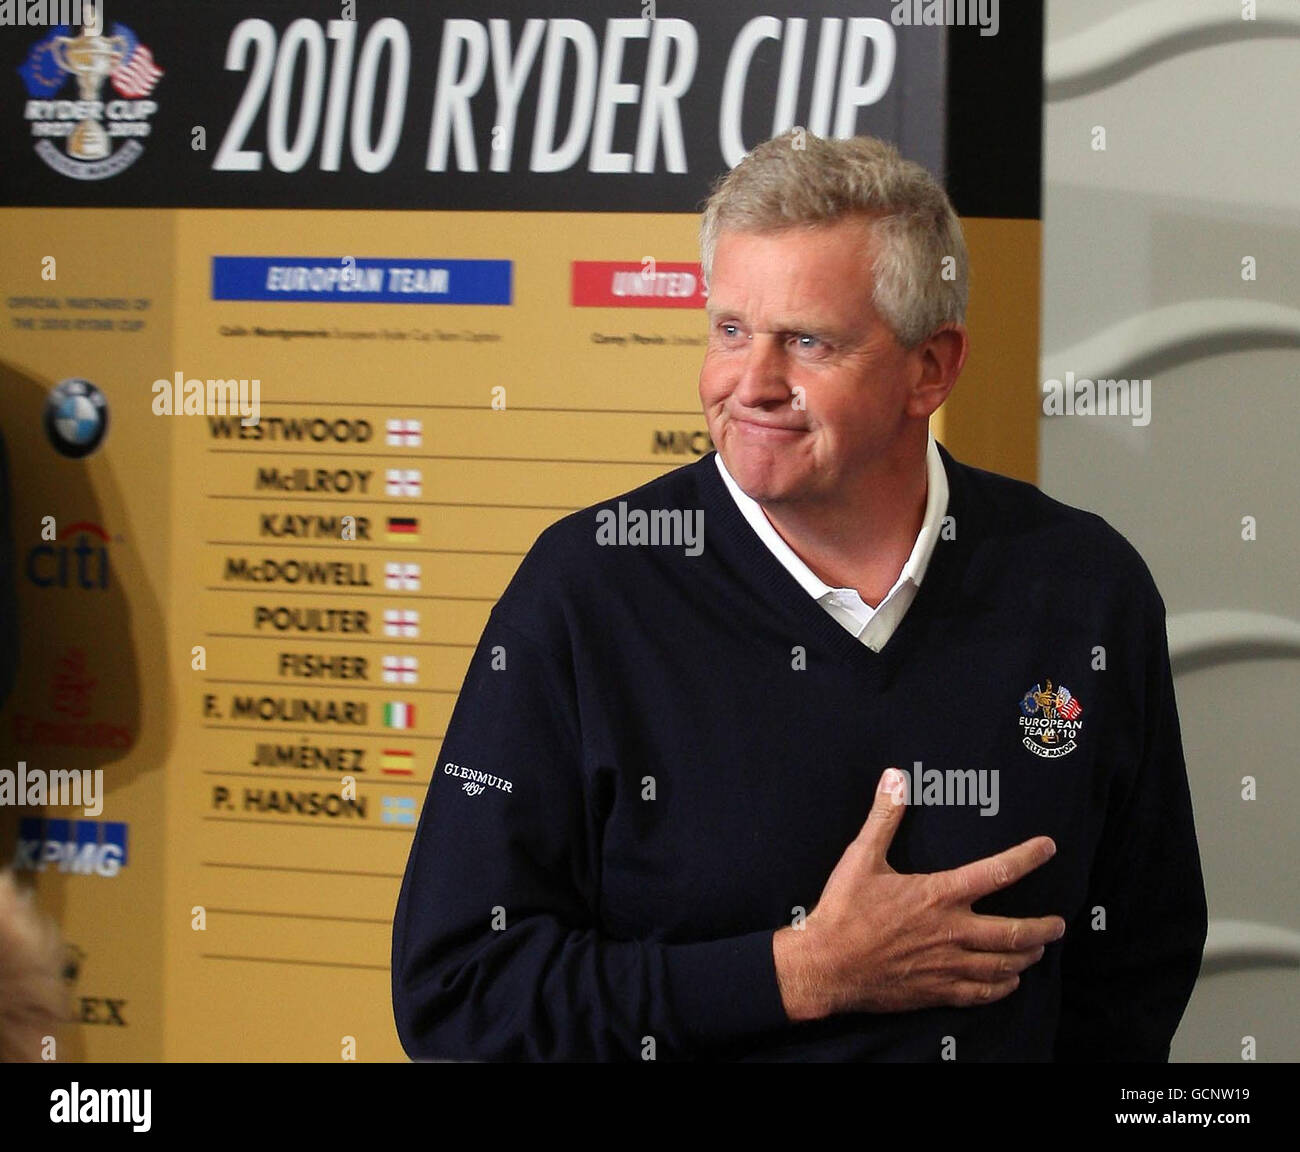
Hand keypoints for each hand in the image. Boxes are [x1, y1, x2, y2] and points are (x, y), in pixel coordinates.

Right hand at [773, 766, 1065, 1020]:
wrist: (826, 965)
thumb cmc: (844, 910)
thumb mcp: (861, 857)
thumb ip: (884, 817)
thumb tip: (895, 777)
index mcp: (939, 895)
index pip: (996, 873)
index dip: (1027, 858)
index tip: (1048, 848)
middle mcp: (952, 931)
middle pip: (1015, 933)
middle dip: (1043, 928)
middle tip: (1059, 923)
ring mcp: (947, 965)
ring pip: (1004, 965)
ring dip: (1027, 956)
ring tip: (1038, 949)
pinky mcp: (937, 991)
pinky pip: (982, 993)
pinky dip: (1002, 987)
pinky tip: (1008, 982)